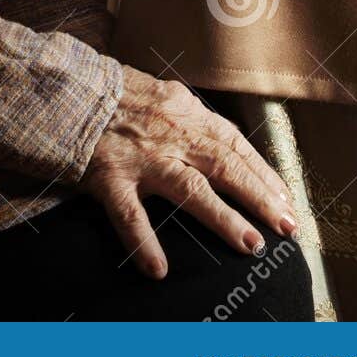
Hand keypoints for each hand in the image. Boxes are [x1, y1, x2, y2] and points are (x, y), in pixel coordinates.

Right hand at [79, 66, 298, 278]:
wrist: (68, 88)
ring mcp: (141, 157)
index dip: (263, 173)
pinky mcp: (109, 177)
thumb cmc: (116, 95)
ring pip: (190, 189)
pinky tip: (158, 268)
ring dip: (223, 218)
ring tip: (250, 245)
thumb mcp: (163, 96)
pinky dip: (144, 241)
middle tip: (288, 226)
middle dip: (261, 197)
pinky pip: (128, 214)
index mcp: (186, 112)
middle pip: (225, 166)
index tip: (286, 199)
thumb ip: (192, 120)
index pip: (235, 145)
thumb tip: (227, 147)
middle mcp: (171, 134)